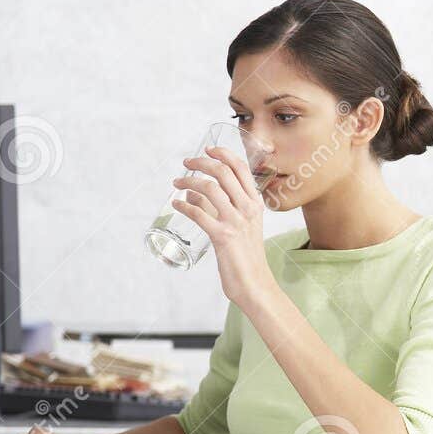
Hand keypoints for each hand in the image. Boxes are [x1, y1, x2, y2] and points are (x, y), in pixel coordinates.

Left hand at [171, 145, 271, 307]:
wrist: (255, 284)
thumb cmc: (246, 257)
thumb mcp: (243, 227)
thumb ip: (221, 209)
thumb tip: (193, 194)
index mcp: (256, 204)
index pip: (241, 169)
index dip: (223, 154)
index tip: (208, 149)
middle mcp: (248, 209)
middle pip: (222, 173)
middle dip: (201, 163)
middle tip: (187, 163)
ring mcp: (235, 222)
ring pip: (209, 188)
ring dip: (188, 182)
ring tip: (177, 183)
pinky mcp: (222, 237)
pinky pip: (198, 213)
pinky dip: (183, 206)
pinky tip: (176, 205)